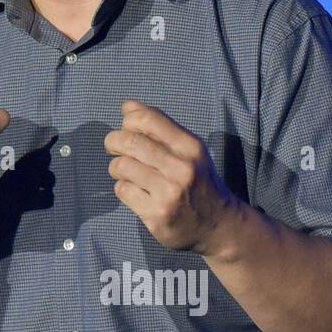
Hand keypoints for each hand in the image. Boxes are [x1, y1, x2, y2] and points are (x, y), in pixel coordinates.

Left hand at [103, 99, 237, 254]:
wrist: (218, 225)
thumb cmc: (199, 181)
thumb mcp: (189, 150)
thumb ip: (160, 127)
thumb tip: (127, 106)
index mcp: (191, 147)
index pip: (148, 119)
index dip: (129, 120)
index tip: (126, 128)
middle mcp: (182, 169)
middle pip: (129, 142)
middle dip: (113, 141)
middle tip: (113, 147)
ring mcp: (169, 194)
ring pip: (122, 166)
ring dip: (116, 167)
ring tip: (126, 172)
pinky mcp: (156, 215)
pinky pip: (122, 190)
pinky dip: (123, 188)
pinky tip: (136, 191)